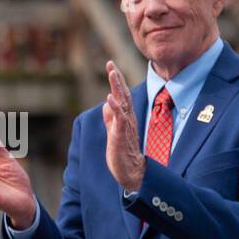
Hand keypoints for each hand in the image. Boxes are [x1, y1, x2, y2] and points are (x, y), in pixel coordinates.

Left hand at [102, 60, 144, 191]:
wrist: (132, 174)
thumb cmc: (123, 154)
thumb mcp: (114, 133)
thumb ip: (110, 119)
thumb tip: (106, 105)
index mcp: (125, 118)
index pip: (121, 96)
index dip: (116, 81)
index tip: (111, 65)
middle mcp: (127, 120)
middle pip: (123, 96)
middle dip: (117, 79)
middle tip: (111, 63)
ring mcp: (125, 128)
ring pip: (122, 104)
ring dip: (117, 88)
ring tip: (113, 73)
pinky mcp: (121, 137)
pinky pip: (119, 121)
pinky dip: (115, 109)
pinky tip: (109, 99)